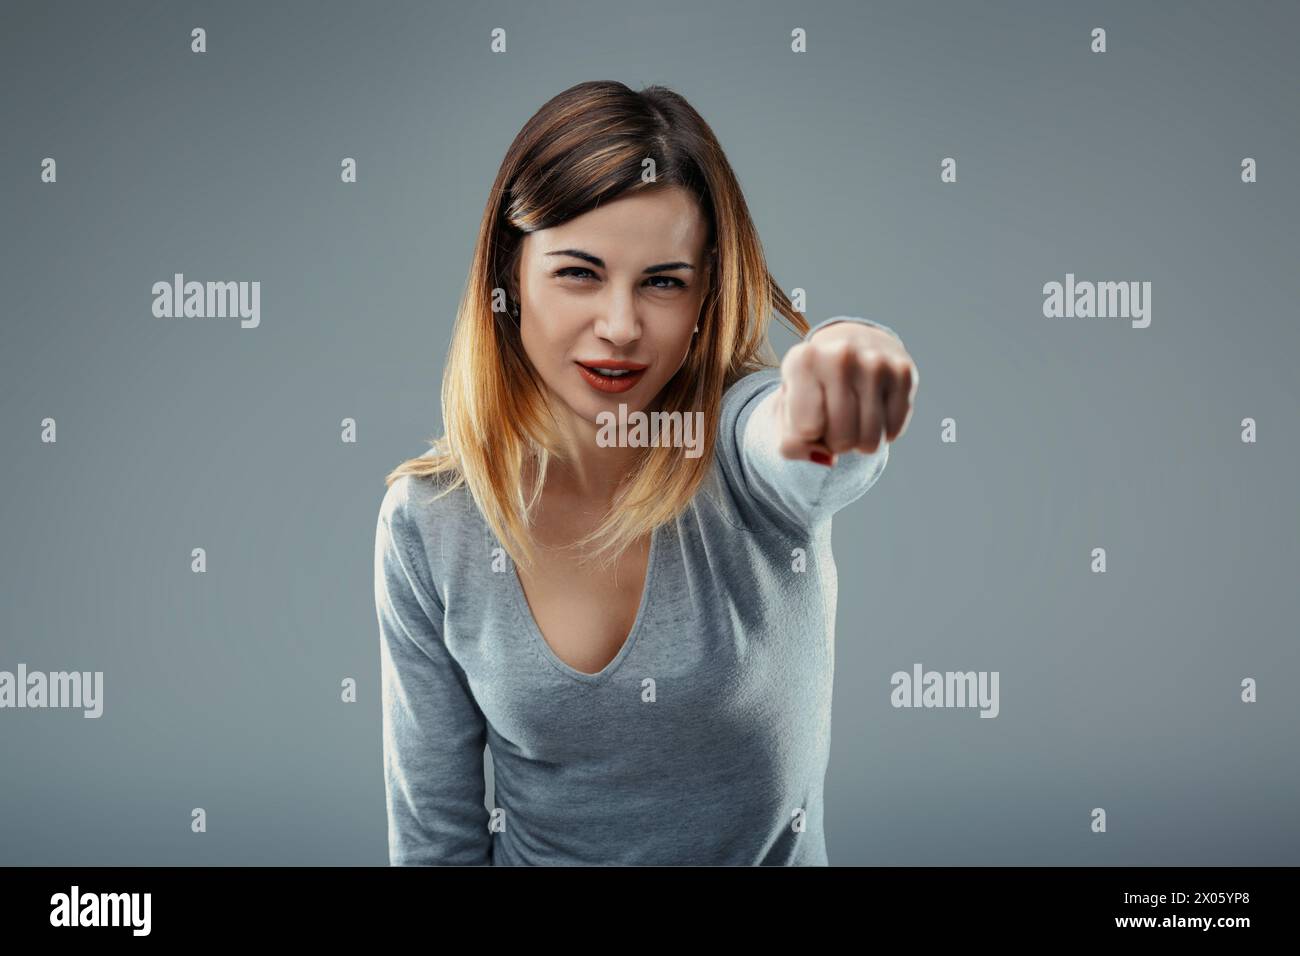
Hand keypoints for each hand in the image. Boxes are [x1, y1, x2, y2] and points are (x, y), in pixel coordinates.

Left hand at [773, 321, 918, 465]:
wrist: (846, 350)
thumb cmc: (810, 392)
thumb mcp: (786, 415)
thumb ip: (791, 445)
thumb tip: (827, 459)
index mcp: (802, 360)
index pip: (807, 430)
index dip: (807, 435)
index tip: (806, 414)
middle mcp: (840, 354)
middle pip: (841, 440)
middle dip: (835, 443)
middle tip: (832, 421)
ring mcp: (876, 361)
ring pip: (870, 441)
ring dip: (859, 442)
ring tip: (851, 418)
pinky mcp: (904, 372)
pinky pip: (893, 431)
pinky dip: (882, 433)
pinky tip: (871, 410)